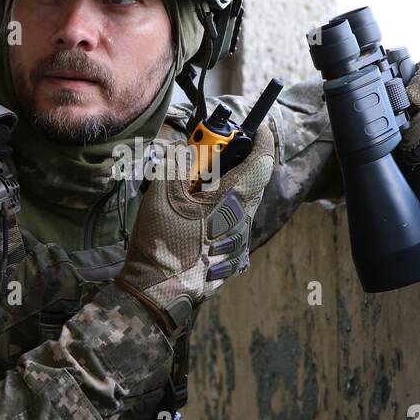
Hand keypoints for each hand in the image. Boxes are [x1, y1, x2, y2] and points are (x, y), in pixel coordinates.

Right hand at [115, 123, 276, 337]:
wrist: (158, 292)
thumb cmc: (161, 243)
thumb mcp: (161, 194)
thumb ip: (177, 163)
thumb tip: (186, 146)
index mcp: (232, 201)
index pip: (262, 161)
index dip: (262, 139)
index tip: (257, 126)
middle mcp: (244, 221)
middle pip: (252, 180)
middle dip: (235, 162)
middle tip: (209, 156)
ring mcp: (241, 241)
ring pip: (242, 203)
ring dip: (226, 188)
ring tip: (195, 190)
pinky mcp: (233, 256)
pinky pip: (234, 224)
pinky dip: (221, 211)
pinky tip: (197, 217)